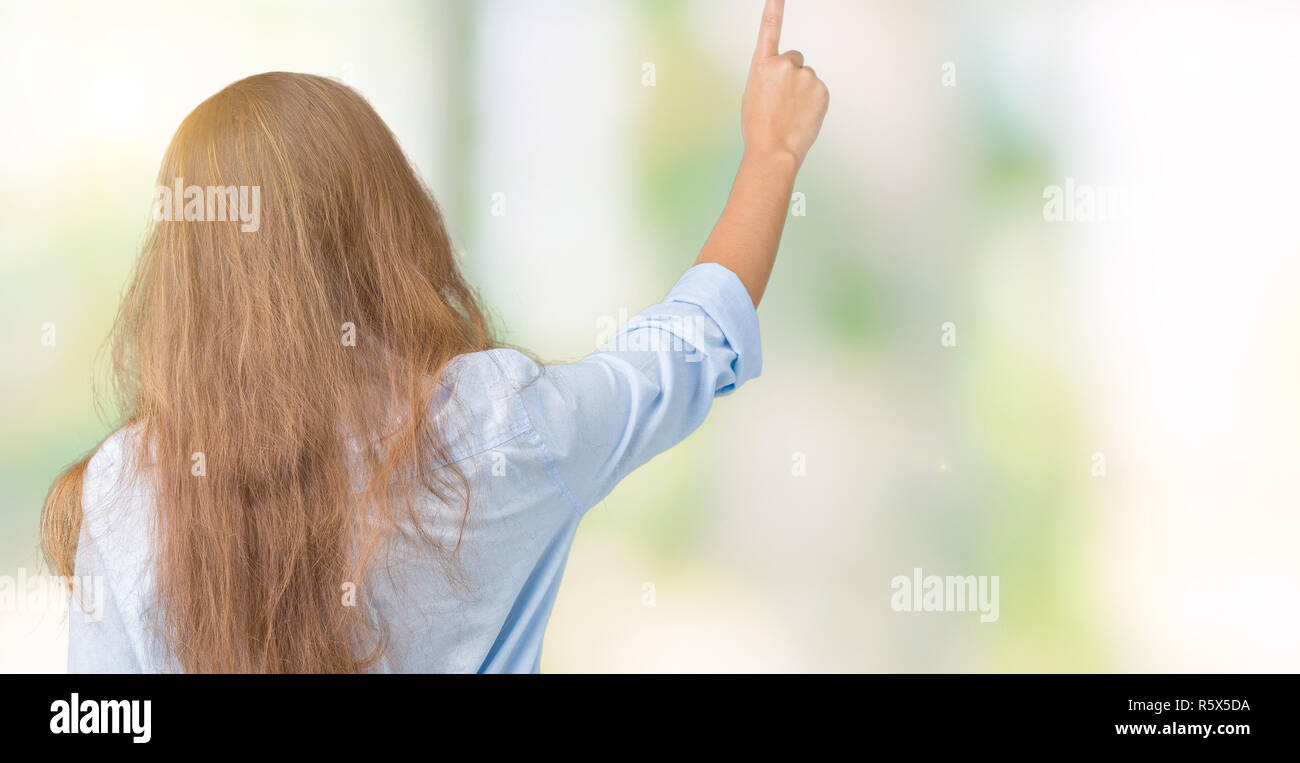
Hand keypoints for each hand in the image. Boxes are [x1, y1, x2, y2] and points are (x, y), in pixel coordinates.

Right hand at [741, 0, 828, 167]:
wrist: (774, 150)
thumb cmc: (759, 127)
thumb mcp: (754, 94)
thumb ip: (769, 76)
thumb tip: (786, 77)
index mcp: (763, 65)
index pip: (770, 29)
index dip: (774, 8)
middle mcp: (785, 64)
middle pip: (794, 60)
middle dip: (791, 76)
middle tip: (782, 101)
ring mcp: (806, 76)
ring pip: (806, 77)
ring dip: (802, 91)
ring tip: (790, 112)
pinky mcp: (821, 90)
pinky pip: (818, 90)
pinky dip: (812, 101)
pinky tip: (802, 115)